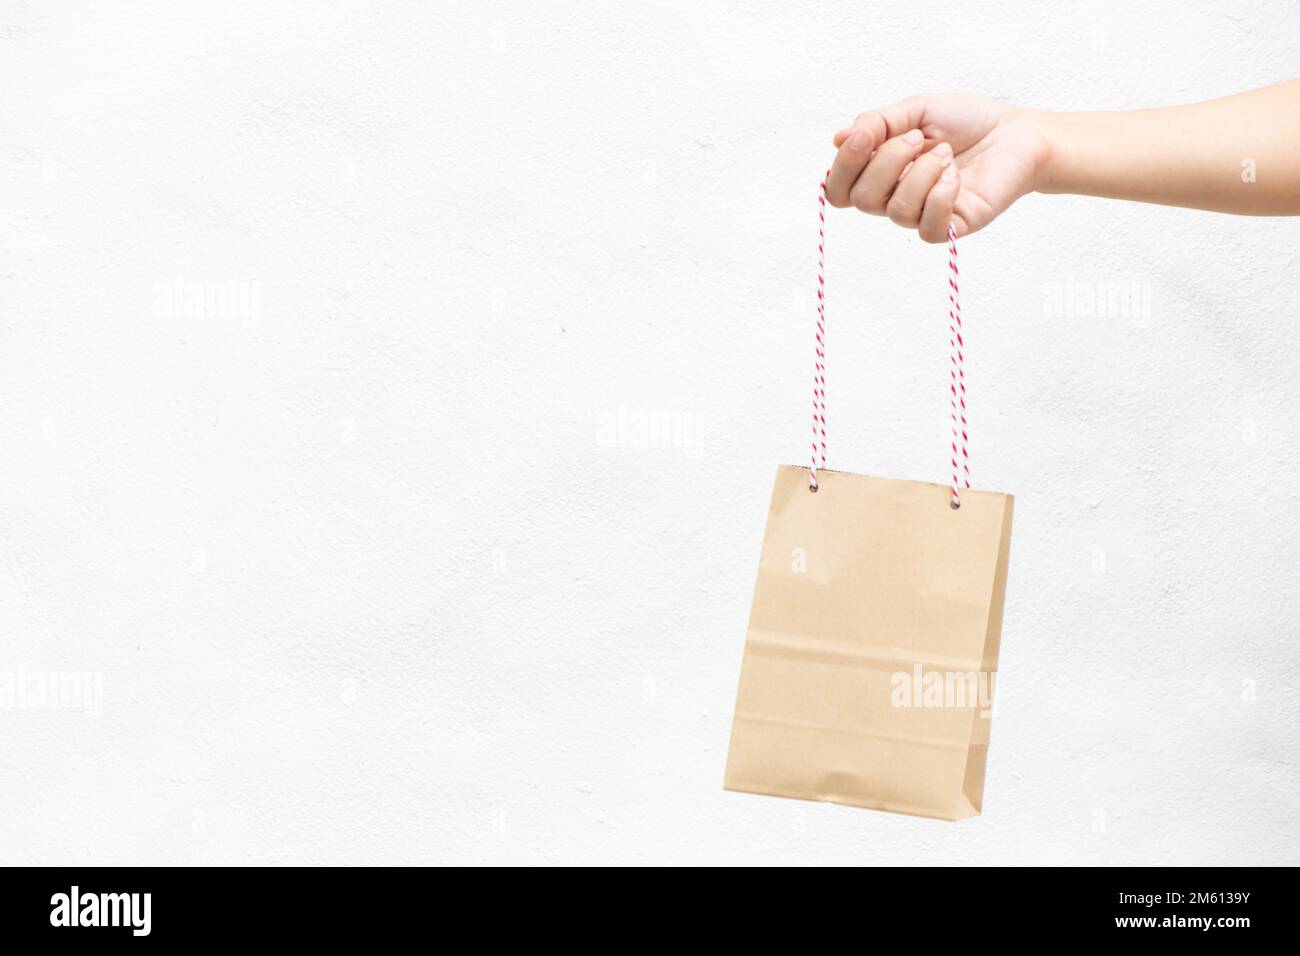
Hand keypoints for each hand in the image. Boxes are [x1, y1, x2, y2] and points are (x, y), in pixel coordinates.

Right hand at [826, 93, 1050, 240]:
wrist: (1017, 131)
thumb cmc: (967, 121)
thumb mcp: (916, 110)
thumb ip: (877, 123)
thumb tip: (838, 139)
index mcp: (880, 173)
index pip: (839, 189)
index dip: (845, 166)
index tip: (867, 135)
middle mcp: (895, 198)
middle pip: (862, 200)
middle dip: (887, 162)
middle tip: (920, 138)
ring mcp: (922, 216)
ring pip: (896, 211)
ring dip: (921, 174)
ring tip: (947, 154)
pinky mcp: (952, 228)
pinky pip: (928, 228)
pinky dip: (940, 195)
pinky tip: (956, 176)